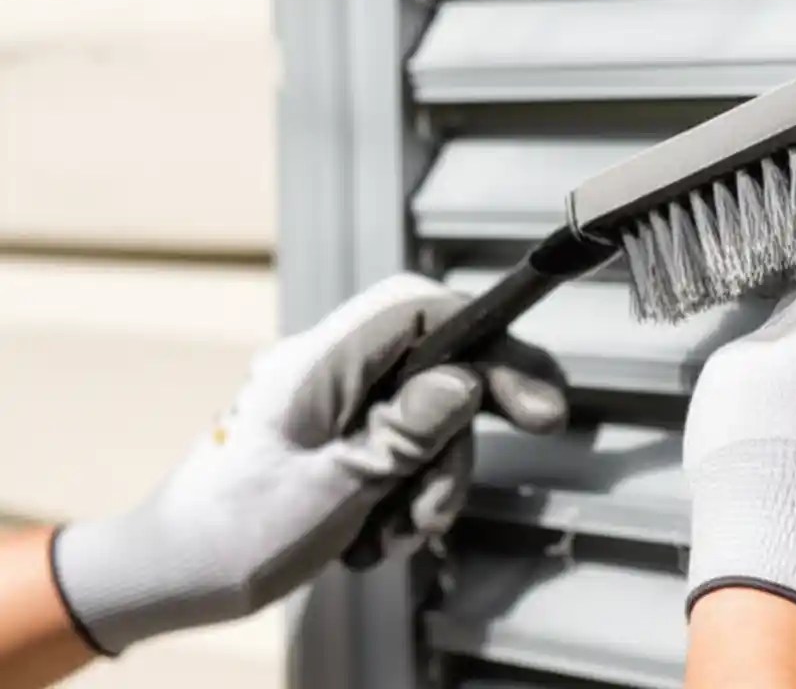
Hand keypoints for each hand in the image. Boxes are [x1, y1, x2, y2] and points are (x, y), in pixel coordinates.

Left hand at [51, 274, 567, 654]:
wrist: (172, 576)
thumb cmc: (234, 533)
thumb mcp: (335, 485)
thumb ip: (405, 430)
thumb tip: (466, 380)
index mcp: (318, 362)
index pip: (418, 310)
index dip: (485, 337)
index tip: (532, 391)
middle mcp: (325, 369)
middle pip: (431, 368)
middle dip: (460, 433)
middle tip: (501, 460)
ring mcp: (327, 403)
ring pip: (419, 420)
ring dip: (428, 481)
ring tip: (398, 536)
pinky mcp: (331, 436)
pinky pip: (393, 449)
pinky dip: (401, 493)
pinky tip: (375, 538)